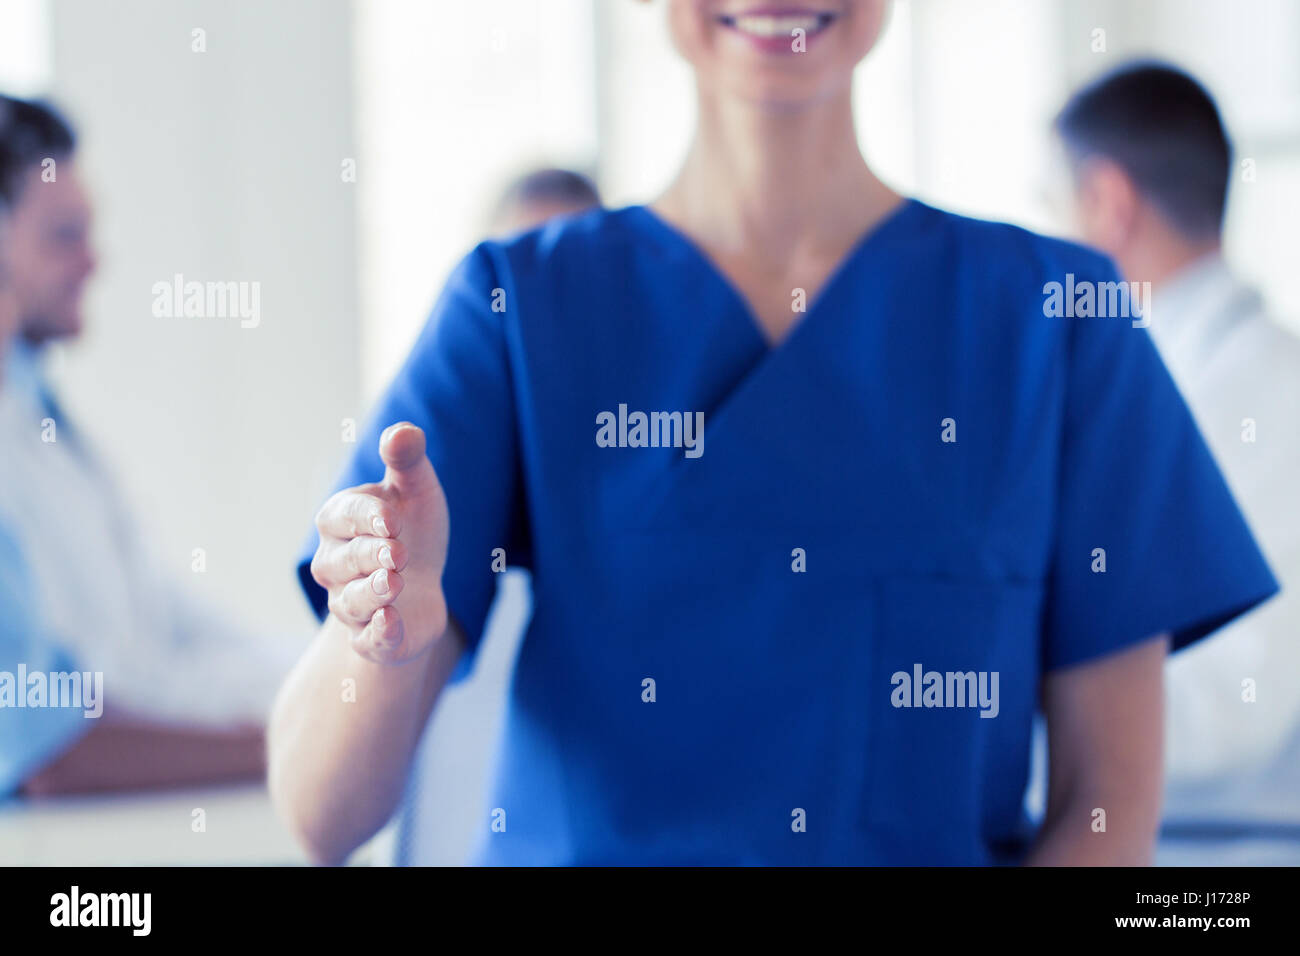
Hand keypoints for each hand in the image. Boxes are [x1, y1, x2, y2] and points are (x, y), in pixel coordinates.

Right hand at [310, 423, 449, 663]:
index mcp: (339, 522)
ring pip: (350, 602)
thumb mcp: (416, 490)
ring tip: (396, 582)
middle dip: (371, 555)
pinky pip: (367, 641)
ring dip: (372, 593)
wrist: (422, 588)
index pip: (343, 516)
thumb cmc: (412, 530)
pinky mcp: (371, 638)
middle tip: (398, 552)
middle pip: (343, 561)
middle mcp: (335, 565)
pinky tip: (391, 623)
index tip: (394, 517)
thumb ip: (407, 460)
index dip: (367, 516)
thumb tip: (402, 431)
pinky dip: (378, 634)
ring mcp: (350, 604)